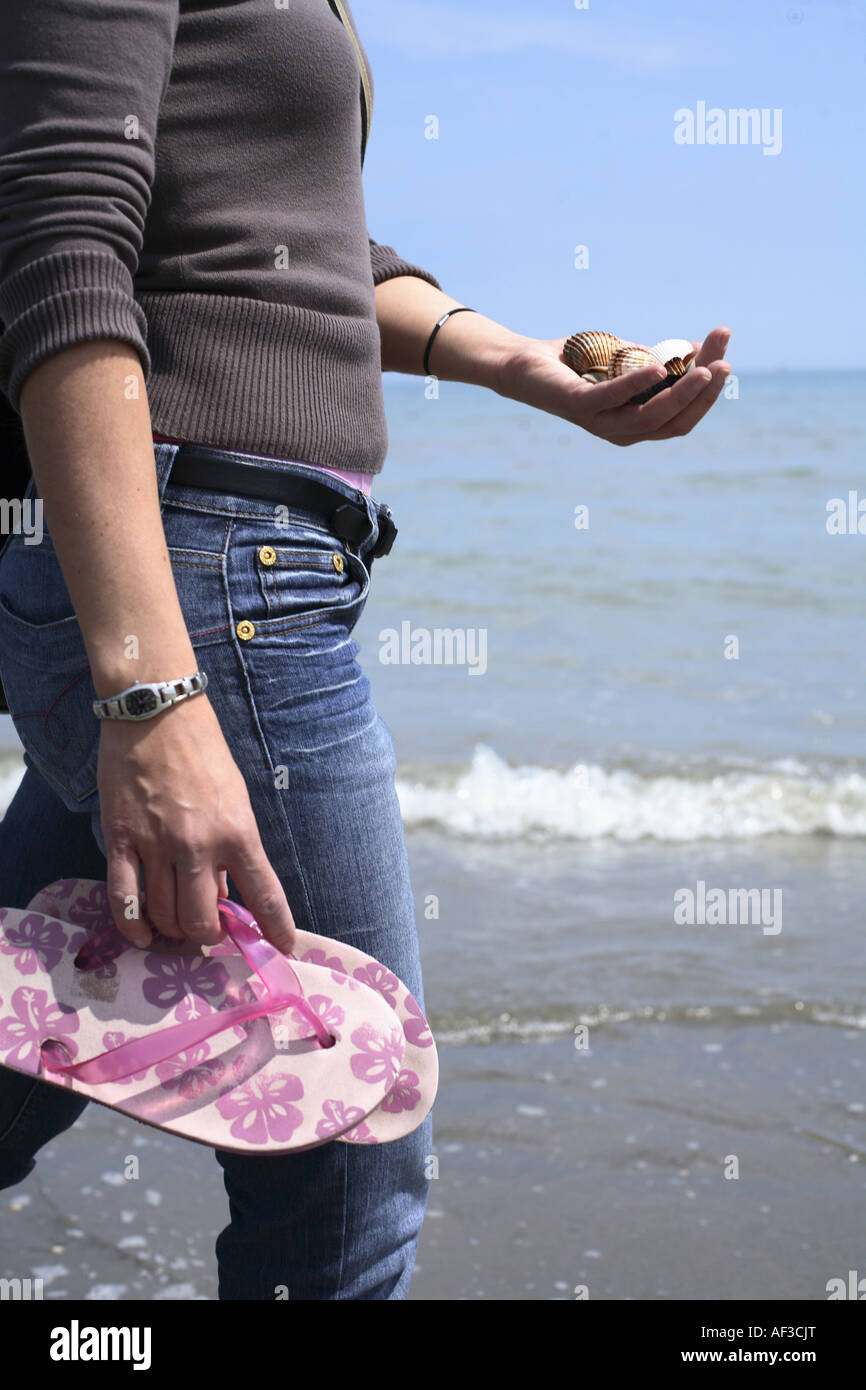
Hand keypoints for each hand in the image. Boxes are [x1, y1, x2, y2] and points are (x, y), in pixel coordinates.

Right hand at [97, 695, 296, 952]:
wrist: (157, 713)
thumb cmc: (204, 753)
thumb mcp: (234, 799)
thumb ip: (230, 851)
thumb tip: (219, 898)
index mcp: (238, 832)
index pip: (264, 894)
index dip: (275, 928)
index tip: (283, 948)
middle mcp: (199, 845)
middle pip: (201, 921)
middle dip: (206, 935)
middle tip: (205, 928)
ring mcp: (157, 845)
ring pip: (164, 915)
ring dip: (171, 930)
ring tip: (174, 924)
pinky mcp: (121, 840)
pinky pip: (124, 899)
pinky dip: (133, 926)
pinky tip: (143, 932)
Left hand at [493, 327, 731, 444]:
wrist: (525, 365)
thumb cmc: (578, 364)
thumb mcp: (627, 359)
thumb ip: (658, 359)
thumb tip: (695, 348)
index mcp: (636, 425)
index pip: (683, 418)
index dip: (708, 393)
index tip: (726, 358)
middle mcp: (621, 432)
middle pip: (675, 419)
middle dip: (705, 392)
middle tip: (725, 361)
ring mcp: (600, 422)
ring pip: (652, 416)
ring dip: (683, 392)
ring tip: (705, 367)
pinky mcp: (579, 407)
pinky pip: (614, 398)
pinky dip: (639, 383)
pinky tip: (660, 368)